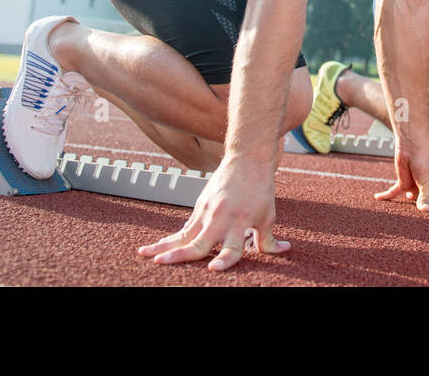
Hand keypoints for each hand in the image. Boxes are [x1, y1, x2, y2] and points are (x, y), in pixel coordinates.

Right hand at [137, 156, 286, 270]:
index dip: (224, 260)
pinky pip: (184, 229)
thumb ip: (268, 239)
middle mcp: (221, 218)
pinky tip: (154, 248)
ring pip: (183, 236)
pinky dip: (170, 240)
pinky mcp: (199, 208)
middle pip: (198, 242)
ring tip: (145, 255)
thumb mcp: (268, 215)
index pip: (231, 247)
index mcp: (241, 221)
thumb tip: (283, 251)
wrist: (247, 160)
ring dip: (164, 246)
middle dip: (179, 255)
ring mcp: (207, 212)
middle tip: (162, 263)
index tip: (213, 268)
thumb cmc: (260, 189)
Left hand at [376, 138, 428, 210]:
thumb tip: (426, 213)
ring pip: (414, 201)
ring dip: (410, 204)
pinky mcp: (403, 184)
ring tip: (409, 210)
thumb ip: (425, 200)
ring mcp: (417, 186)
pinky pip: (393, 192)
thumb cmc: (425, 164)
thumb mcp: (428, 185)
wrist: (411, 149)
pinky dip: (385, 195)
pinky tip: (377, 197)